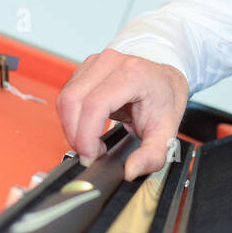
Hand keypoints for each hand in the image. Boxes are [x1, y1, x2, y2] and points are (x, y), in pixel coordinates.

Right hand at [56, 48, 188, 179]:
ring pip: (65, 98)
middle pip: (73, 100)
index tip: (92, 155)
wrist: (165, 80)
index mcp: (134, 75)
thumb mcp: (166, 133)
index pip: (95, 105)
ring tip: (89, 141)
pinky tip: (86, 127)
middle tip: (89, 153)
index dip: (86, 135)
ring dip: (70, 127)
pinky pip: (66, 94)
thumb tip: (130, 170)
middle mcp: (112, 63)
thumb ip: (152, 156)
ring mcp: (96, 62)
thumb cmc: (165, 100)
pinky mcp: (86, 68)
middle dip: (75, 134)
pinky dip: (70, 117)